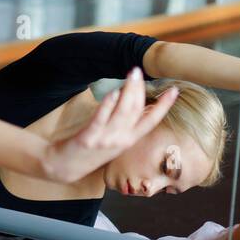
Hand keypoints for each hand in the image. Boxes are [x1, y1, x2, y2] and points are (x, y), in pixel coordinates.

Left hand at [41, 68, 178, 183]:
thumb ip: (128, 125)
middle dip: (140, 90)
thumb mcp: (114, 140)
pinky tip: (114, 91)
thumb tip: (141, 105)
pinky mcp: (89, 138)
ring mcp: (105, 140)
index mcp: (128, 140)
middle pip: (136, 111)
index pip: (151, 121)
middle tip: (138, 71)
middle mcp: (120, 141)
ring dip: (128, 91)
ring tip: (131, 75)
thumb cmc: (91, 150)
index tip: (174, 90)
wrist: (65, 167)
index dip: (164, 106)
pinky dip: (109, 104)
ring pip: (123, 112)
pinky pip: (101, 119)